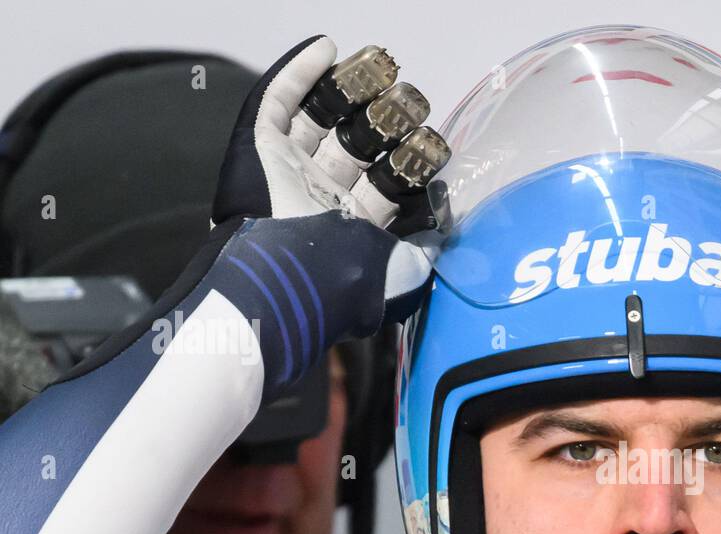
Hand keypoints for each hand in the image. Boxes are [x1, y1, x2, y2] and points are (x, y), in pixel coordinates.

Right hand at [200, 36, 436, 396]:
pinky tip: (327, 50)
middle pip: (356, 146)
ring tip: (379, 69)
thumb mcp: (404, 273)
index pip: (386, 185)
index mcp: (354, 229)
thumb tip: (445, 225)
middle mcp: (321, 199)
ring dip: (350, 92)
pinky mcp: (259, 149)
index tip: (432, 141)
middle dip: (386, 121)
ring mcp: (289, 173)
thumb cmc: (348, 280)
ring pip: (320, 120)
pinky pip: (278, 102)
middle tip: (411, 99)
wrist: (294, 277)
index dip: (410, 160)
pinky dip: (300, 73)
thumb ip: (426, 249)